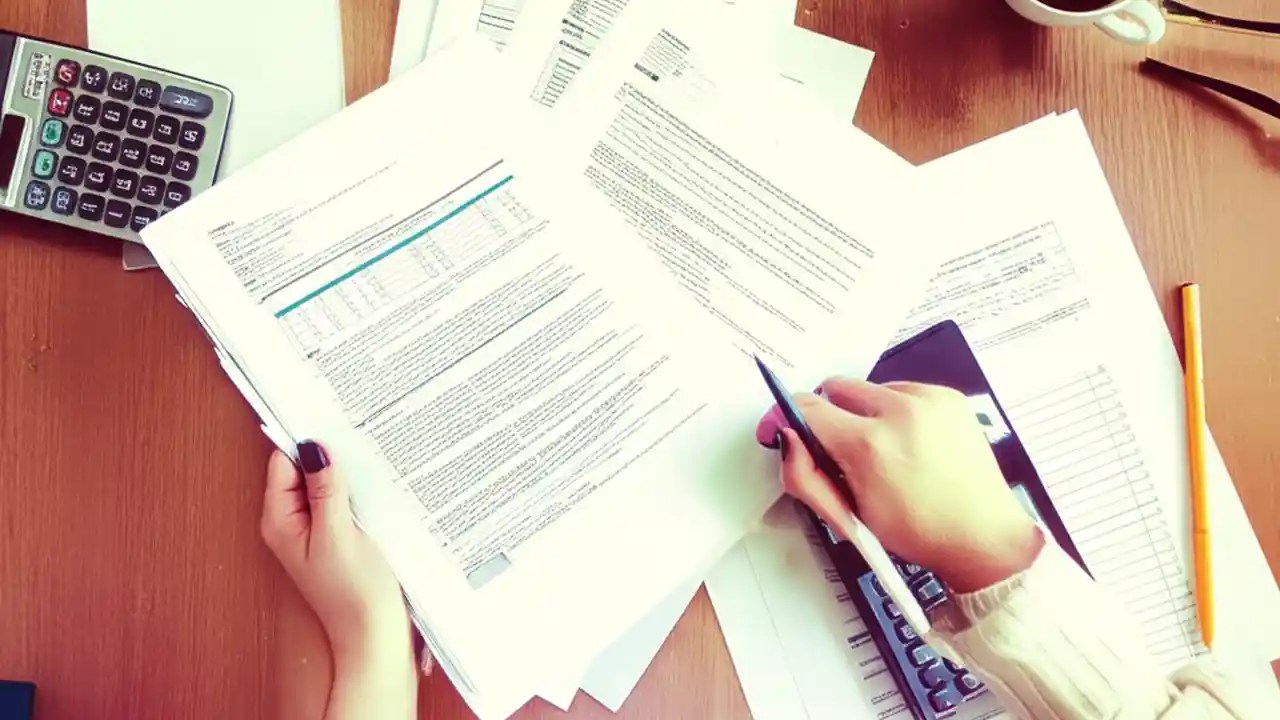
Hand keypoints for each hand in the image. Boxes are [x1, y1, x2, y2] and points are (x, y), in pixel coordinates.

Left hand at [260, 441, 412, 667]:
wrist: (375, 635)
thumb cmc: (354, 592)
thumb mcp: (339, 533)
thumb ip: (325, 489)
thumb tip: (315, 448)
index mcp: (280, 521)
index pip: (283, 463)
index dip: (306, 443)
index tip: (333, 424)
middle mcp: (291, 523)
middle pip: (302, 471)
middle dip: (328, 456)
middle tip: (358, 440)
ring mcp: (314, 530)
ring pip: (323, 485)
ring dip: (344, 475)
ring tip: (369, 464)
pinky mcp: (335, 536)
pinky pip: (338, 502)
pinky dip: (353, 492)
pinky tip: (373, 489)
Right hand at [757, 379, 1042, 591]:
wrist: (983, 537)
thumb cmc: (917, 534)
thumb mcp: (849, 517)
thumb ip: (804, 477)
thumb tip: (786, 438)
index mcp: (869, 446)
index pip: (806, 407)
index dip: (784, 417)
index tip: (780, 427)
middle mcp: (900, 412)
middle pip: (834, 388)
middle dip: (826, 414)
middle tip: (837, 449)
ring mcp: (928, 400)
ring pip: (868, 388)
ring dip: (862, 413)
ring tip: (880, 451)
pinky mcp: (949, 397)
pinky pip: (901, 389)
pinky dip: (894, 411)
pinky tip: (906, 443)